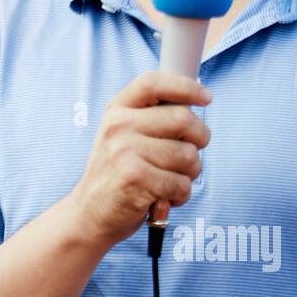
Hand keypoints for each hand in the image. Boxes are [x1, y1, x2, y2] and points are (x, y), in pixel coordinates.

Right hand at [68, 71, 211, 250]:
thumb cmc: (118, 174)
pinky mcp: (134, 179)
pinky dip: (180, 195)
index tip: (206, 98)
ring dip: (190, 173)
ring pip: (188, 155)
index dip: (186, 87)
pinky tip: (164, 197)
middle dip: (200, 140)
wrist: (89, 213)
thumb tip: (198, 100)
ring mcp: (123, 151)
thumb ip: (152, 117)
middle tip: (189, 156)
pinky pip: (181, 183)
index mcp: (117, 109)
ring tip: (170, 180)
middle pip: (184, 119)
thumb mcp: (123, 135)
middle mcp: (117, 125)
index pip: (153, 82)